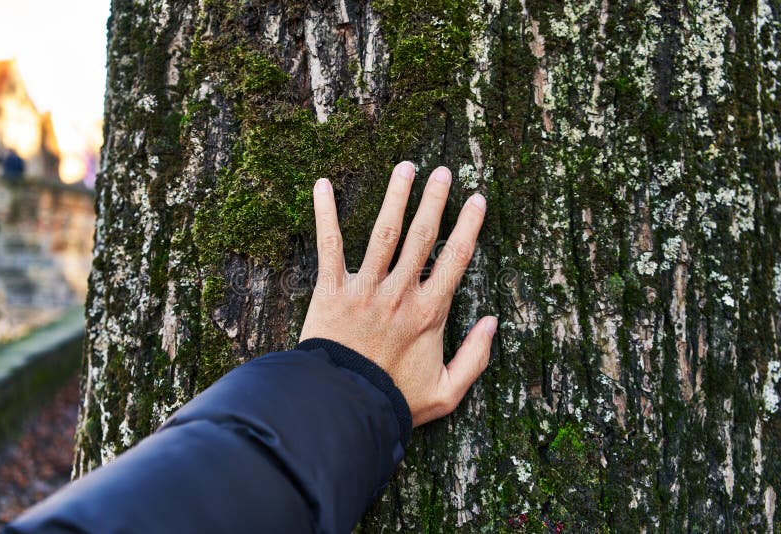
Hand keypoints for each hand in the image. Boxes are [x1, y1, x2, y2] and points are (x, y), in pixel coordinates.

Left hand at [299, 162, 496, 426]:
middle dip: (434, 201)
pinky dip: (324, 215)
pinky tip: (323, 185)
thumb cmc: (394, 400)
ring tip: (404, 166)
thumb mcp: (447, 392)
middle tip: (442, 172)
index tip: (477, 199)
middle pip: (422, 237)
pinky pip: (329, 247)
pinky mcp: (332, 291)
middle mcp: (399, 293)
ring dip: (395, 197)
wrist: (342, 406)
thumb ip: (475, 358)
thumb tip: (492, 321)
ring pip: (384, 233)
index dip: (469, 226)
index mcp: (428, 312)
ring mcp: (365, 288)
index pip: (455, 259)